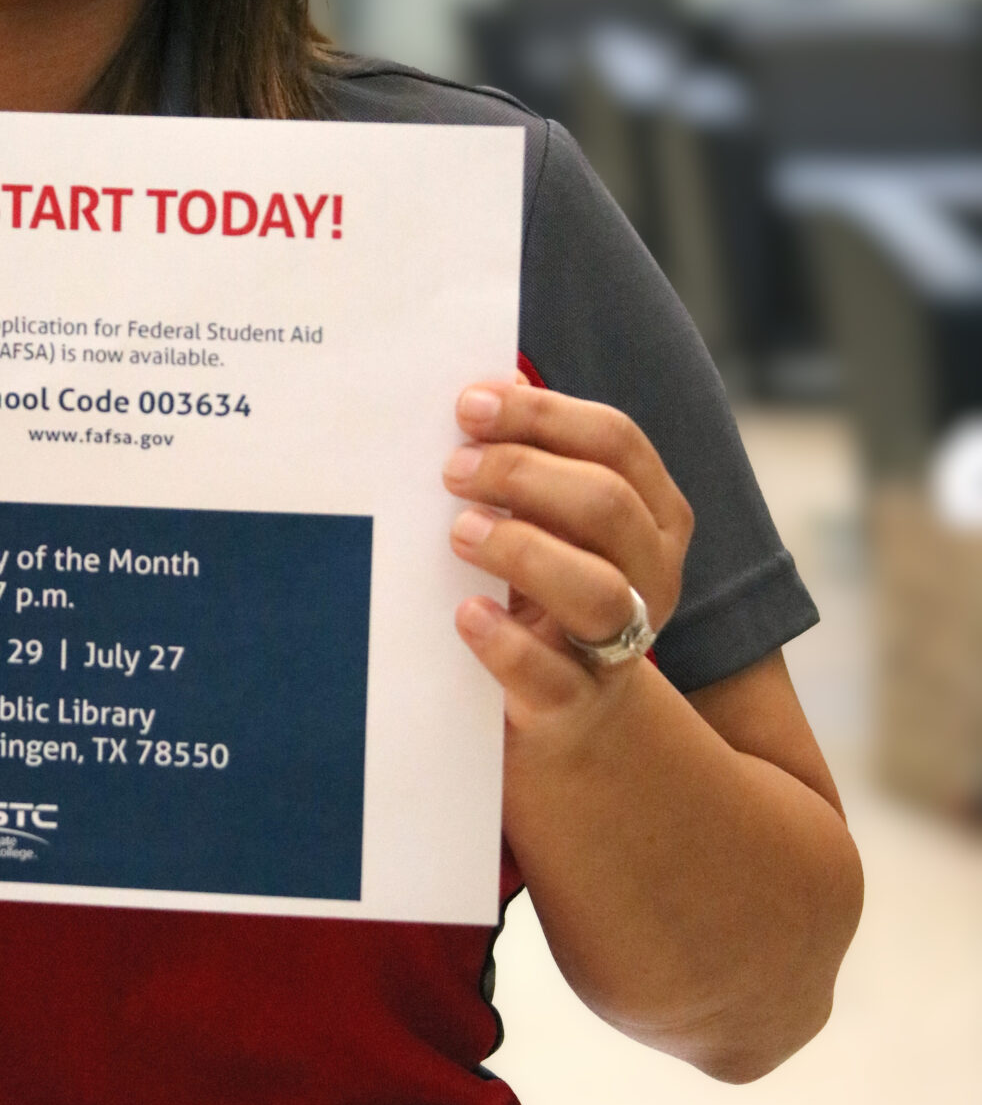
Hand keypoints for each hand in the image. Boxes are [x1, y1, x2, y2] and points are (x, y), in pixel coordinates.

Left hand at [443, 377, 693, 753]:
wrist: (573, 716)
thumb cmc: (547, 592)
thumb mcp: (552, 524)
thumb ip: (532, 462)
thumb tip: (486, 388)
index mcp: (652, 513)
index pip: (615, 441)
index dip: (542, 414)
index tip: (468, 404)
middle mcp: (652, 573)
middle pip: (607, 504)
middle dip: (524, 474)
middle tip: (452, 470)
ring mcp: (622, 642)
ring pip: (598, 589)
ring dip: (523, 550)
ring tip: (460, 533)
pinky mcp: (576, 703)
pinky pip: (551, 673)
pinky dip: (506, 641)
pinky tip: (465, 615)